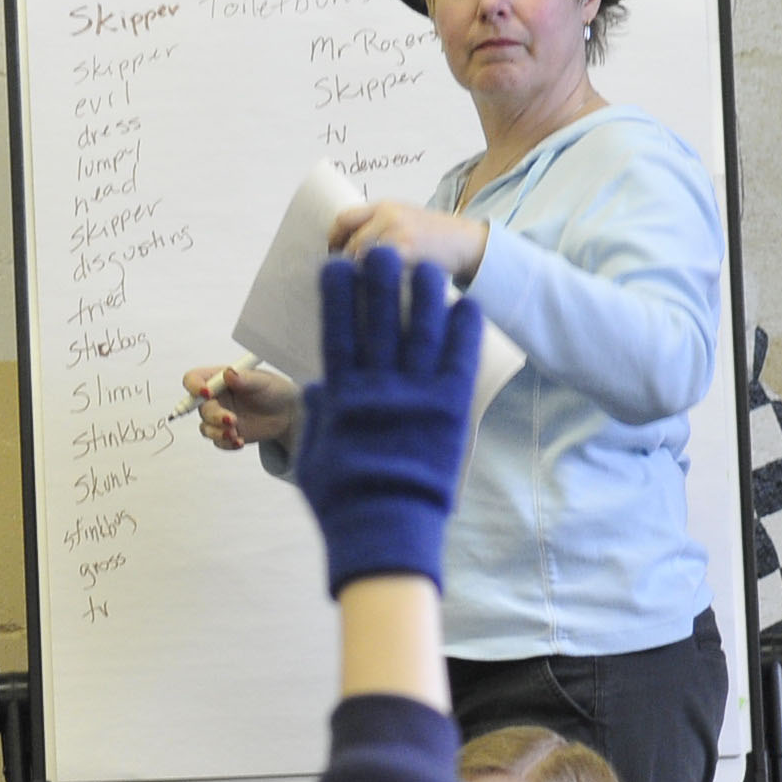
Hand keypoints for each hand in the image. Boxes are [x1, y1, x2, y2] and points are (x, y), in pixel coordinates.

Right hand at [179, 361, 300, 450]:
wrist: (288, 413)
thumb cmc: (274, 390)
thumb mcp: (262, 381)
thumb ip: (244, 379)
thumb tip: (228, 373)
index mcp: (217, 379)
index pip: (193, 379)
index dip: (194, 386)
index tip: (206, 393)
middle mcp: (214, 398)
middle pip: (199, 408)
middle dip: (214, 416)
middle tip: (232, 420)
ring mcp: (219, 417)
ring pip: (206, 428)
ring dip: (218, 433)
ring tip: (236, 434)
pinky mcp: (226, 434)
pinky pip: (218, 442)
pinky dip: (227, 444)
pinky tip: (240, 441)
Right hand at [291, 248, 481, 594]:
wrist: (385, 532)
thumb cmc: (343, 500)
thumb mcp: (314, 456)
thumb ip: (318, 415)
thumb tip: (320, 387)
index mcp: (343, 396)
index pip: (337, 332)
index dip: (337, 297)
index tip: (334, 265)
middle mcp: (378, 387)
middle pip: (379, 320)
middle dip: (378, 280)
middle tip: (380, 249)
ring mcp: (415, 396)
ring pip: (422, 330)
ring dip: (424, 294)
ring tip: (427, 266)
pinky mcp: (449, 409)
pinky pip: (458, 360)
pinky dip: (464, 331)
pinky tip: (467, 305)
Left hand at [332, 200, 488, 283]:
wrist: (468, 243)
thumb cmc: (434, 241)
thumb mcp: (405, 223)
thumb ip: (378, 231)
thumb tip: (348, 255)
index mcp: (383, 206)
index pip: (343, 219)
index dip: (334, 240)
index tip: (334, 258)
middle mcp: (387, 214)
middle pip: (349, 241)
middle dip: (343, 263)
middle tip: (345, 281)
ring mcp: (397, 230)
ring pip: (359, 256)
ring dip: (356, 275)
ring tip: (360, 289)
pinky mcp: (407, 248)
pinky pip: (377, 268)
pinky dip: (372, 281)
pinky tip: (376, 292)